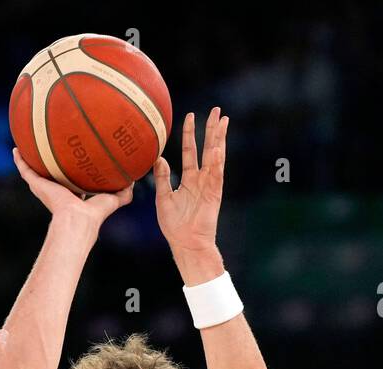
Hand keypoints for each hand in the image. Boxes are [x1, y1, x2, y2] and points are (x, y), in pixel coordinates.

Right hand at [13, 148, 132, 233]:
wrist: (78, 219)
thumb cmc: (96, 213)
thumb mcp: (114, 198)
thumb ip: (124, 191)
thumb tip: (135, 179)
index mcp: (74, 193)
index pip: (72, 179)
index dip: (73, 169)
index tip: (74, 157)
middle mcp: (58, 190)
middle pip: (52, 173)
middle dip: (50, 162)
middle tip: (49, 145)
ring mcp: (46, 188)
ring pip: (36, 170)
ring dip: (31, 158)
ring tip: (27, 143)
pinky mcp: (37, 186)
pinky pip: (26, 170)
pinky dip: (20, 160)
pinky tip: (16, 149)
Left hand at [153, 108, 227, 276]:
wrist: (186, 244)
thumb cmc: (174, 226)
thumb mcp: (163, 198)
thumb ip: (162, 178)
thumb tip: (159, 158)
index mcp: (189, 179)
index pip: (190, 150)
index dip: (190, 134)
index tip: (190, 116)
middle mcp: (201, 179)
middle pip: (208, 148)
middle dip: (212, 129)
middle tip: (216, 110)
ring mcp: (210, 185)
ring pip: (216, 156)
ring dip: (219, 138)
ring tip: (223, 120)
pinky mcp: (214, 194)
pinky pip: (216, 174)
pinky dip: (217, 160)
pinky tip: (218, 146)